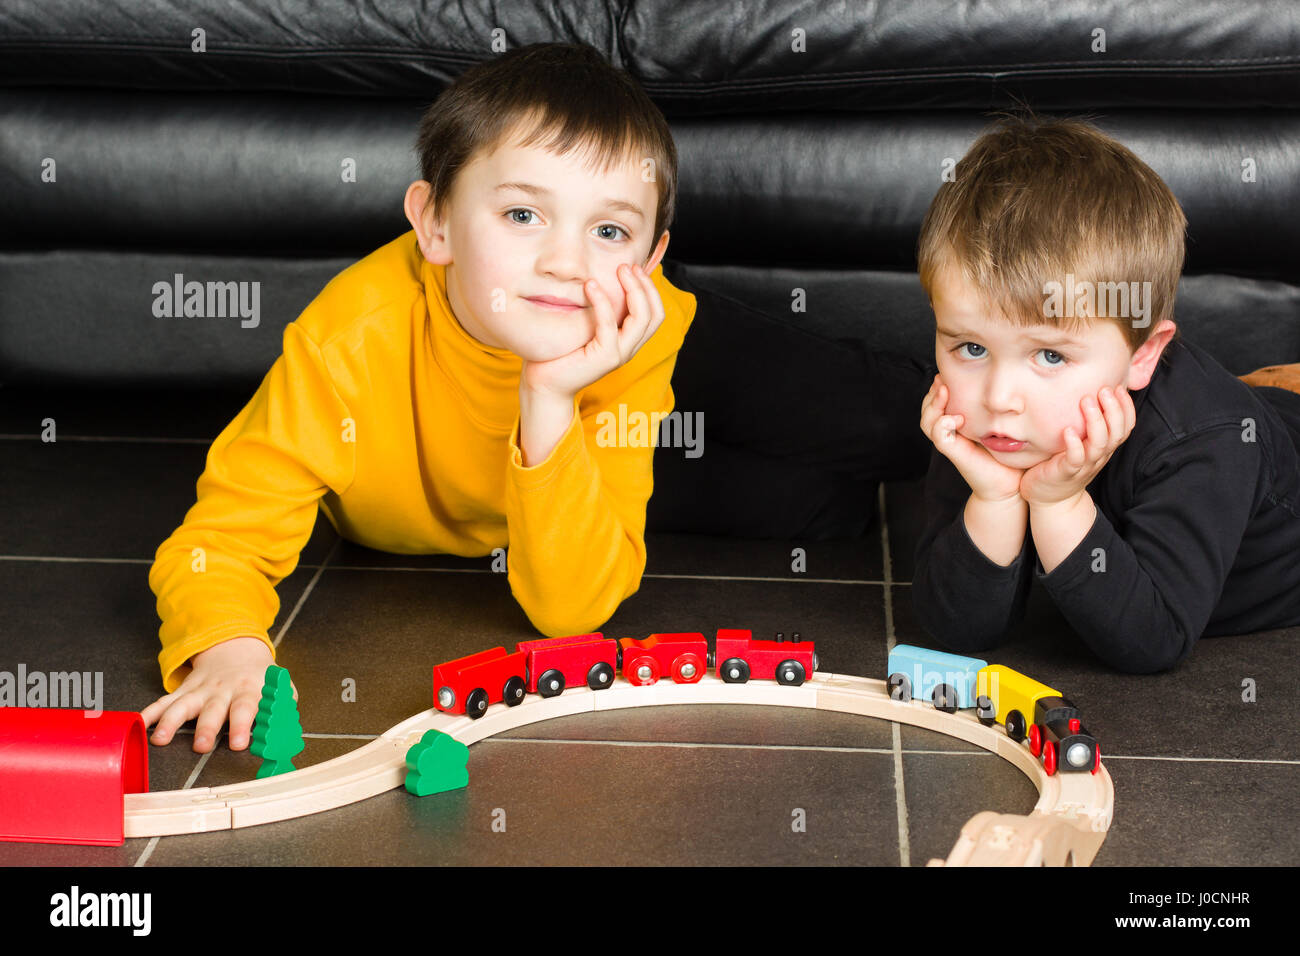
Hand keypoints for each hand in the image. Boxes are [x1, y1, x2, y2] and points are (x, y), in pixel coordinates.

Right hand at [141, 636, 287, 753]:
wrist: (236, 649)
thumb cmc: (260, 677)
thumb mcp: (279, 687)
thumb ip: (284, 708)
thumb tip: (288, 734)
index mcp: (249, 690)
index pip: (246, 708)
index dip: (242, 726)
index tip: (239, 744)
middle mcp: (223, 690)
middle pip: (213, 711)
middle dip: (207, 729)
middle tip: (201, 746)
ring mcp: (201, 690)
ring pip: (183, 706)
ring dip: (170, 721)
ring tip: (159, 738)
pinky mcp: (184, 691)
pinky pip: (164, 701)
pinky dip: (150, 712)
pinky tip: (137, 723)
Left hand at [519, 262, 665, 399]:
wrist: (546, 384)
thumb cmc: (562, 352)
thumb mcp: (586, 326)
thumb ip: (598, 310)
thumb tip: (597, 277)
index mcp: (628, 340)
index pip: (655, 313)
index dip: (649, 288)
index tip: (633, 268)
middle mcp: (629, 348)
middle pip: (655, 314)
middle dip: (646, 285)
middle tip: (627, 266)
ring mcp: (620, 354)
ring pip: (642, 318)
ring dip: (633, 289)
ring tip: (619, 270)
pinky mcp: (605, 357)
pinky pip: (609, 324)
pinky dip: (603, 301)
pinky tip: (590, 285)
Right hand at [920, 374, 1025, 501]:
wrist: (1010, 484)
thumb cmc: (1010, 455)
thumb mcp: (1004, 424)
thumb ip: (1000, 407)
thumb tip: (1008, 384)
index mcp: (959, 424)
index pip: (938, 402)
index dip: (939, 387)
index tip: (948, 373)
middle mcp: (951, 433)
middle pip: (927, 409)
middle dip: (932, 392)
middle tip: (942, 378)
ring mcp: (951, 443)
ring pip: (927, 421)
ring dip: (933, 405)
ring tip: (944, 391)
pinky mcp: (954, 453)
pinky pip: (939, 436)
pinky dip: (942, 425)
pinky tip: (956, 419)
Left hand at [1019, 384, 1134, 506]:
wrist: (1050, 499)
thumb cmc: (1062, 465)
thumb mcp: (1080, 444)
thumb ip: (1087, 426)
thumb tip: (1090, 394)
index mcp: (1104, 448)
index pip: (1125, 427)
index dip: (1126, 408)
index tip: (1118, 388)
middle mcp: (1098, 456)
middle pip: (1116, 433)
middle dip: (1113, 409)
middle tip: (1104, 389)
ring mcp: (1083, 465)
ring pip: (1099, 444)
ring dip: (1095, 421)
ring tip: (1087, 401)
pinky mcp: (1066, 473)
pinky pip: (1075, 459)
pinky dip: (1074, 444)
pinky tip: (1068, 430)